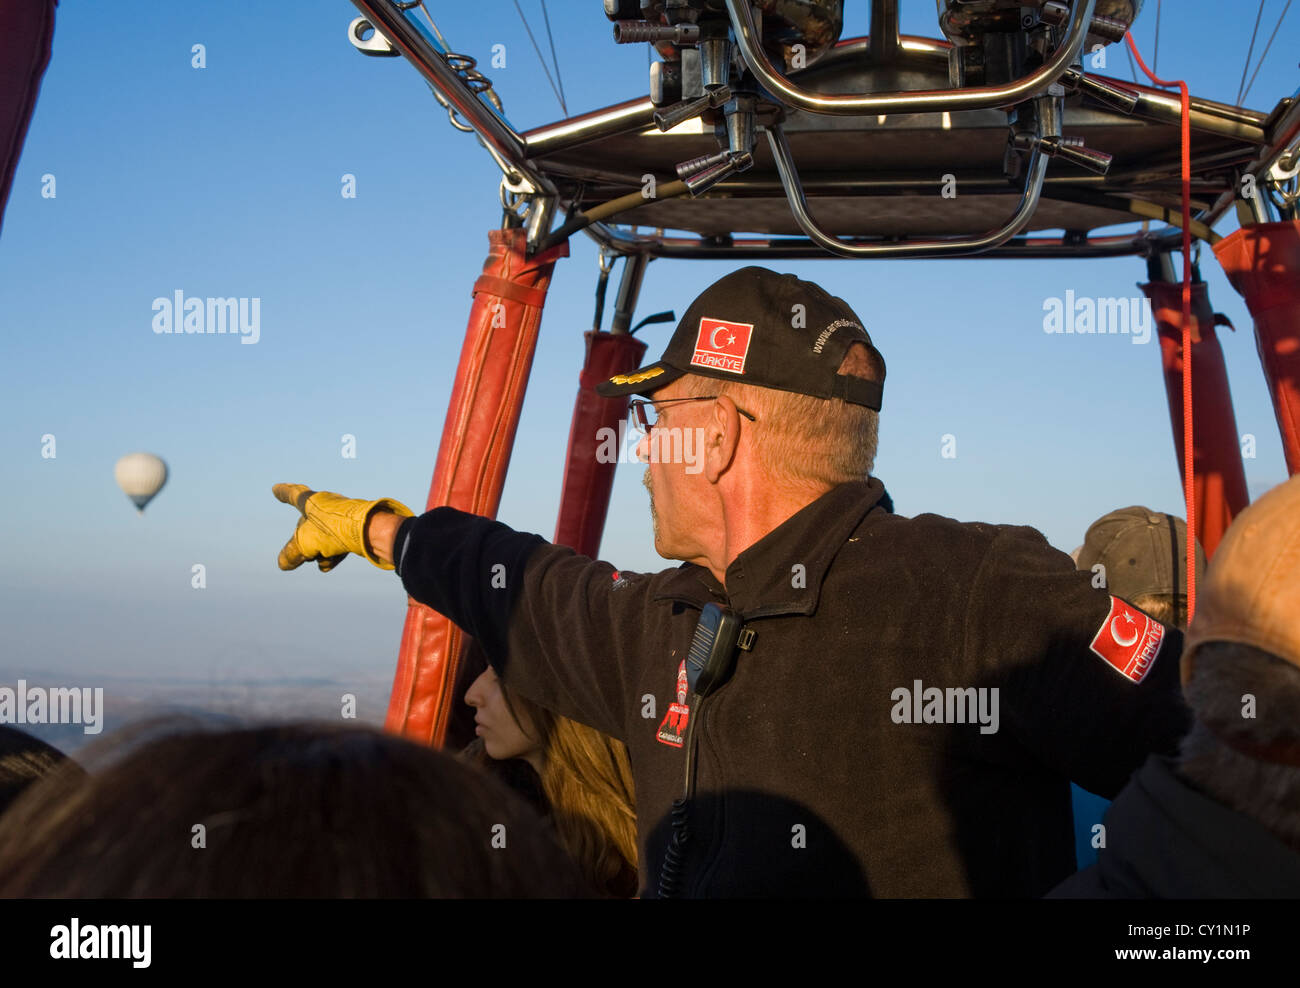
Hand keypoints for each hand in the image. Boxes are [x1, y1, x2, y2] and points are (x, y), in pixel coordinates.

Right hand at [272, 483, 413, 571]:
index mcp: (312, 501)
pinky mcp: (354, 530)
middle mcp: (327, 506)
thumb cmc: (334, 529)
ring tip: (323, 558)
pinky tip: (330, 563)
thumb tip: (283, 563)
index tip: (276, 489)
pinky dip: (331, 555)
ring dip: (319, 553)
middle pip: (307, 527)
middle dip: (305, 543)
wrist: (370, 531)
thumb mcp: (304, 544)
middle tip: (306, 554)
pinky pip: (336, 544)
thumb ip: (291, 554)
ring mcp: (341, 518)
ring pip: (322, 538)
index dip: (284, 493)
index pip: (293, 494)